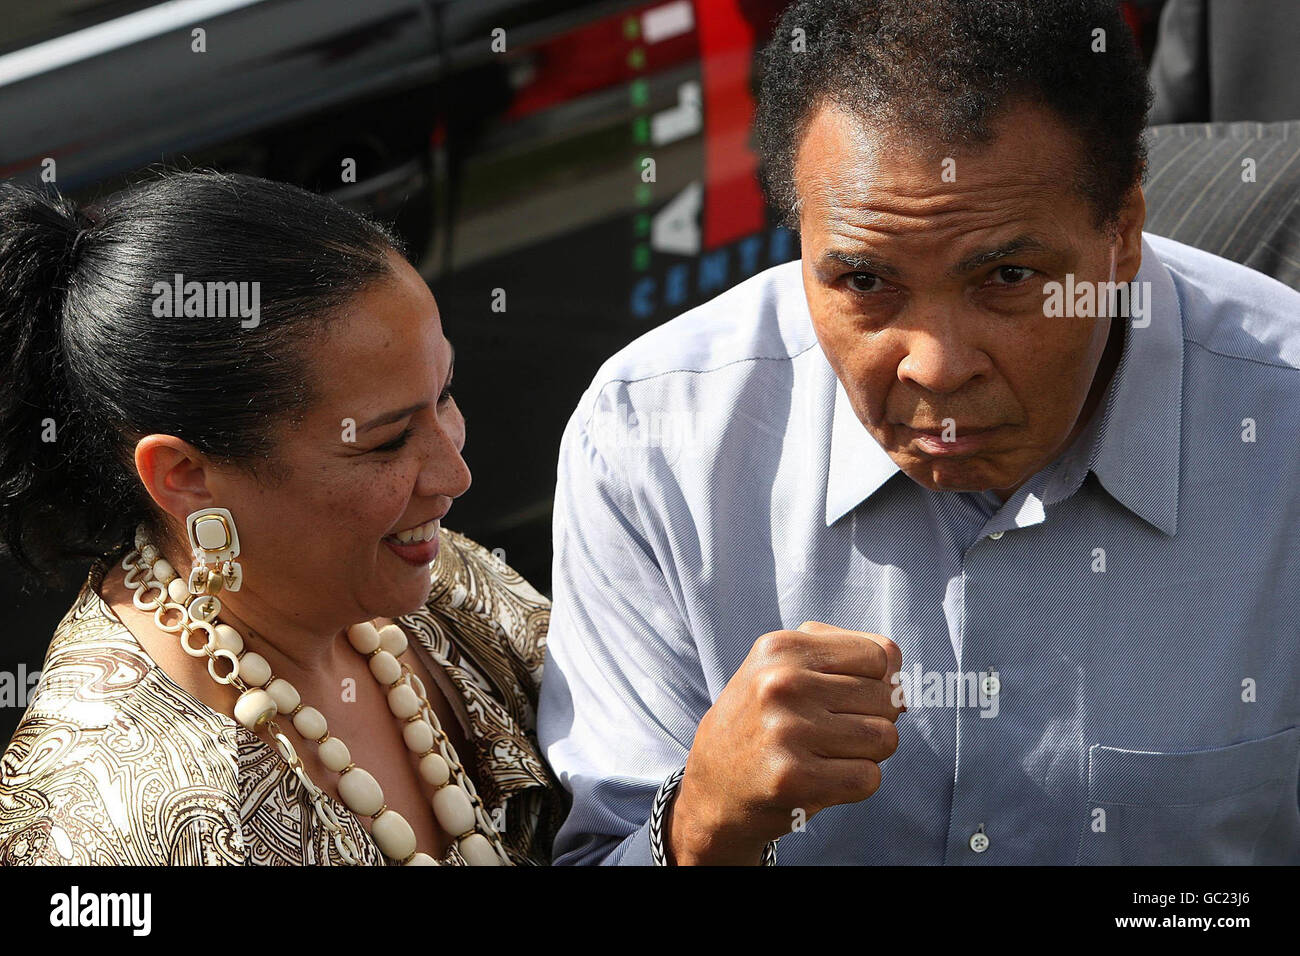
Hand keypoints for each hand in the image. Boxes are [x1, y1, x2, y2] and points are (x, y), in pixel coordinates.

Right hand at [667, 621, 903, 864]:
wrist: (714, 785)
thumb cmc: (764, 718)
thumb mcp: (788, 665)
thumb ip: (848, 651)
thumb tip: (901, 679)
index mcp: (782, 647)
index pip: (881, 654)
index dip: (876, 679)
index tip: (844, 696)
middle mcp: (782, 683)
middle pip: (888, 697)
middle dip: (873, 717)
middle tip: (831, 730)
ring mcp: (787, 731)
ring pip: (886, 738)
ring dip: (867, 752)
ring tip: (826, 753)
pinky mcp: (794, 779)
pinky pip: (869, 778)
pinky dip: (856, 783)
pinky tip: (823, 778)